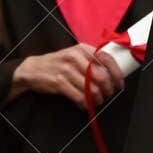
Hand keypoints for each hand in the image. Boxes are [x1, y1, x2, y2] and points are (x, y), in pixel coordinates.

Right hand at [12, 44, 126, 109]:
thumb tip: (111, 75)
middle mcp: (75, 57)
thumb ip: (91, 61)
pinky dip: (84, 103)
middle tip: (107, 95)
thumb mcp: (74, 55)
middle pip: (102, 77)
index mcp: (82, 48)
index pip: (107, 59)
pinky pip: (79, 97)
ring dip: (97, 99)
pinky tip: (84, 103)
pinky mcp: (59, 82)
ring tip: (96, 101)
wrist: (33, 69)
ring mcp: (66, 70)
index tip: (119, 84)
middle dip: (108, 90)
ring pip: (92, 89)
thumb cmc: (58, 63)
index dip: (117, 73)